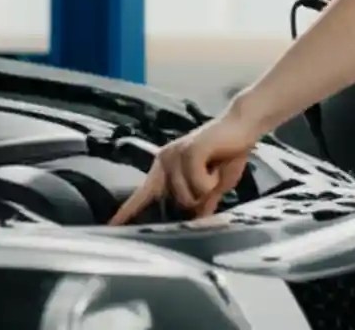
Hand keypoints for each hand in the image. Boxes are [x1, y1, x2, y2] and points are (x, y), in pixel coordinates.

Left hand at [108, 111, 259, 224]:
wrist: (243, 126)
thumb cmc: (228, 154)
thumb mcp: (214, 185)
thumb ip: (202, 202)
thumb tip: (196, 221)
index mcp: (165, 169)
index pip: (142, 195)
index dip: (128, 212)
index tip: (112, 227)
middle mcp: (164, 161)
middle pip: (178, 202)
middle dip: (200, 197)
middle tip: (214, 176)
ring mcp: (174, 156)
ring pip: (187, 196)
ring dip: (208, 188)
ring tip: (215, 168)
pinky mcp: (188, 152)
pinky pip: (198, 185)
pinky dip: (212, 181)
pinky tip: (217, 166)